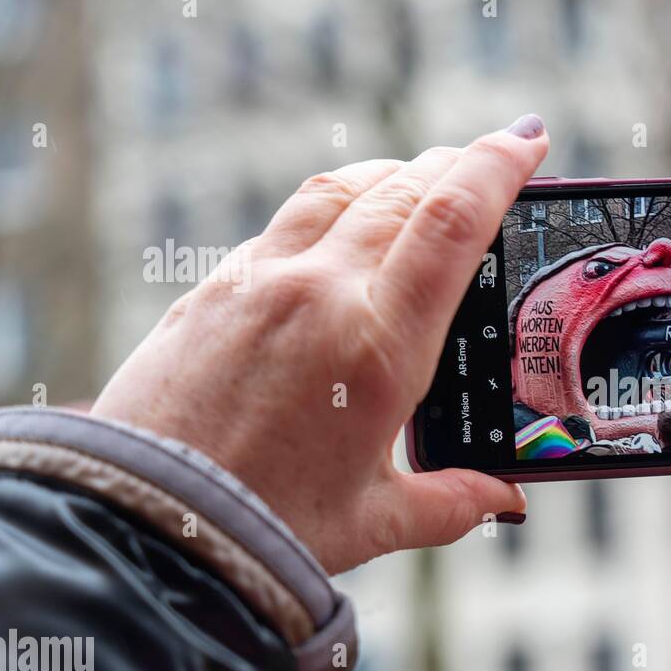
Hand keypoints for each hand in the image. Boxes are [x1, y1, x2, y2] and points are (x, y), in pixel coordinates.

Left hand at [91, 114, 548, 573]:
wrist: (142, 525)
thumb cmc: (260, 528)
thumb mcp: (375, 519)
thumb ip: (451, 501)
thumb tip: (504, 500)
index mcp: (379, 347)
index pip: (453, 222)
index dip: (498, 167)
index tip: (529, 141)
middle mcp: (320, 292)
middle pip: (404, 189)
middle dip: (457, 163)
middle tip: (492, 159)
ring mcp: (259, 281)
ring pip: (340, 189)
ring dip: (393, 174)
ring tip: (422, 179)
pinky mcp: (211, 289)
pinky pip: (286, 222)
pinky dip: (331, 208)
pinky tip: (342, 231)